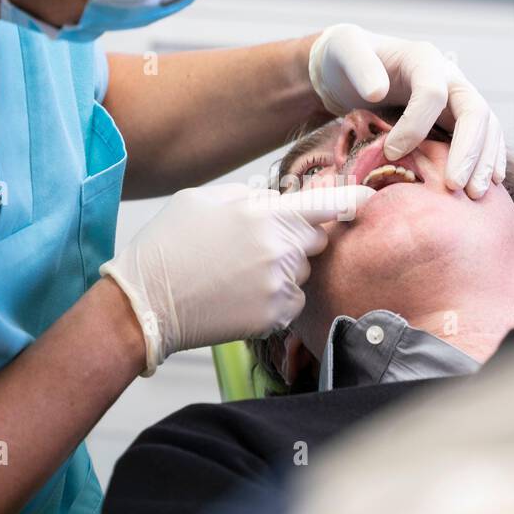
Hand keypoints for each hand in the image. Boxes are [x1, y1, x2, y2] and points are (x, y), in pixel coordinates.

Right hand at [101, 182, 374, 374]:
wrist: (145, 303)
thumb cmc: (166, 246)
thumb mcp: (200, 200)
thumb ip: (246, 197)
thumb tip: (273, 201)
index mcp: (262, 214)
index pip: (323, 206)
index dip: (349, 203)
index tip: (368, 202)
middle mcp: (278, 248)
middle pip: (314, 241)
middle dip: (295, 242)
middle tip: (254, 249)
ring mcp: (279, 285)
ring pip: (301, 273)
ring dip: (283, 272)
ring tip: (237, 276)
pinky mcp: (274, 316)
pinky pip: (292, 302)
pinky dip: (275, 300)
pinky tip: (240, 297)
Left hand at [308, 23, 505, 198]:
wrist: (350, 68)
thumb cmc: (345, 60)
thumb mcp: (343, 50)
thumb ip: (358, 65)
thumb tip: (377, 91)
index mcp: (423, 59)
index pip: (433, 93)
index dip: (416, 125)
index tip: (392, 153)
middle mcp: (449, 78)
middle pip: (474, 111)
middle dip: (469, 151)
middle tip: (455, 186)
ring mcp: (457, 99)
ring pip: (487, 127)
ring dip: (485, 162)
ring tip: (475, 195)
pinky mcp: (457, 120)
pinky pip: (485, 138)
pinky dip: (490, 160)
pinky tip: (489, 184)